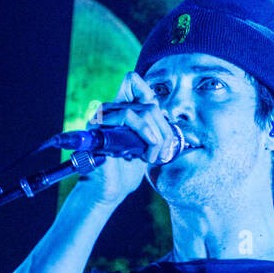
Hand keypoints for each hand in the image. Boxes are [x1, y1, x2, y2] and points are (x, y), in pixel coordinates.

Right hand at [78, 71, 179, 207]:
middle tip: (163, 153)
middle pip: (150, 103)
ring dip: (157, 137)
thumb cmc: (127, 171)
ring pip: (144, 111)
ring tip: (153, 157)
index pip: (134, 82)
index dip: (150, 96)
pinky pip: (128, 116)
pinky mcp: (99, 127)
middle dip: (164, 130)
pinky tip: (144, 154)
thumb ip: (153, 129)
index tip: (161, 125)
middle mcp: (109, 108)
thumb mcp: (145, 146)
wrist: (110, 191)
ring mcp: (103, 116)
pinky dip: (146, 135)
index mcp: (120, 109)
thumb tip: (174, 123)